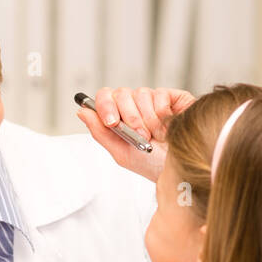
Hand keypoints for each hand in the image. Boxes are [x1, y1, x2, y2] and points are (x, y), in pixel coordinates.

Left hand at [77, 86, 195, 180]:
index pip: (104, 97)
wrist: (180, 168)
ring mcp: (152, 100)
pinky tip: (168, 126)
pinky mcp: (171, 96)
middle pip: (121, 93)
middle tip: (141, 136)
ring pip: (141, 94)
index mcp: (119, 117)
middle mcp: (134, 106)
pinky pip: (160, 94)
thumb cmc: (152, 165)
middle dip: (130, 117)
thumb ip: (100, 132)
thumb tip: (82, 112)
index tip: (112, 122)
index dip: (105, 106)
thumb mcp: (122, 152)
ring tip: (156, 136)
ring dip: (148, 120)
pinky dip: (163, 114)